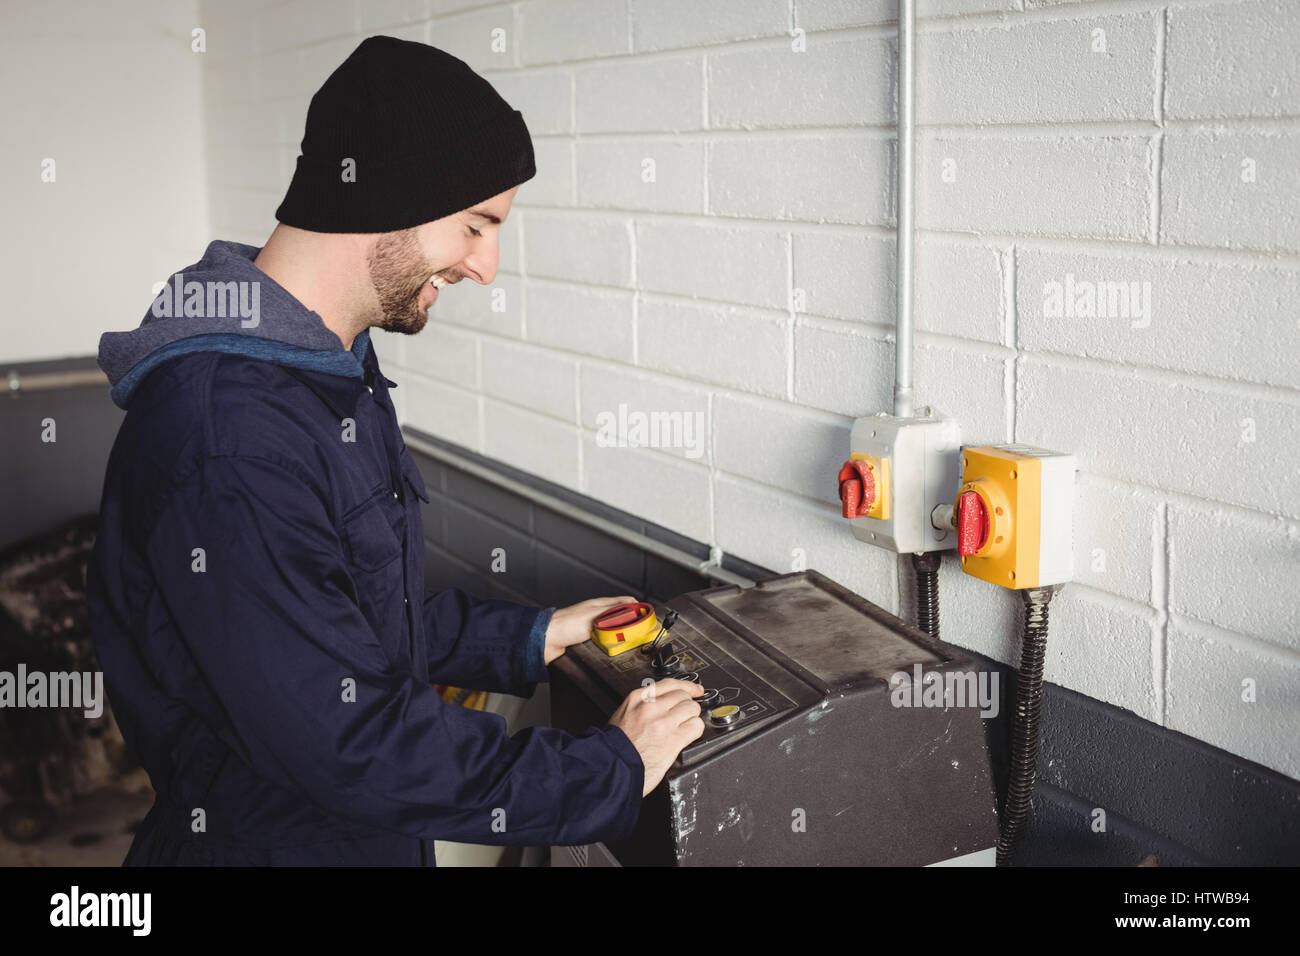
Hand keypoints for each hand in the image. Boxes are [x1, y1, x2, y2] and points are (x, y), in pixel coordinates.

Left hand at [542, 595, 638, 664]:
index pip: (625, 604)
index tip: (650, 617)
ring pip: (614, 637)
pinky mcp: (588, 647)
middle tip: (643, 636)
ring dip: (620, 642)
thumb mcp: (595, 614)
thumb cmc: (565, 624)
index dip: (639, 609)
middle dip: (632, 628)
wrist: (546, 642)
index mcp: (600, 606)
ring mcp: (593, 633)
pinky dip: (610, 652)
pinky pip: (604, 649)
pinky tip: (614, 656)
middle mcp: (597, 618)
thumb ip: (614, 611)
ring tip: (629, 648)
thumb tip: (634, 607)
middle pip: (622, 622)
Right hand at [608, 679, 705, 795]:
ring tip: (685, 727)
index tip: (694, 690)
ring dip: (691, 718)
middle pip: (683, 696)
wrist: (612, 768)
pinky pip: (696, 726)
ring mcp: (664, 722)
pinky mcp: (674, 739)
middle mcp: (651, 707)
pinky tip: (688, 736)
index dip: (686, 687)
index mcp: (637, 699)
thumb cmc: (613, 748)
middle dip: (686, 706)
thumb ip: (642, 707)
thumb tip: (660, 706)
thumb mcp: (622, 716)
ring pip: (692, 708)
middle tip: (685, 716)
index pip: (669, 684)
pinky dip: (695, 730)